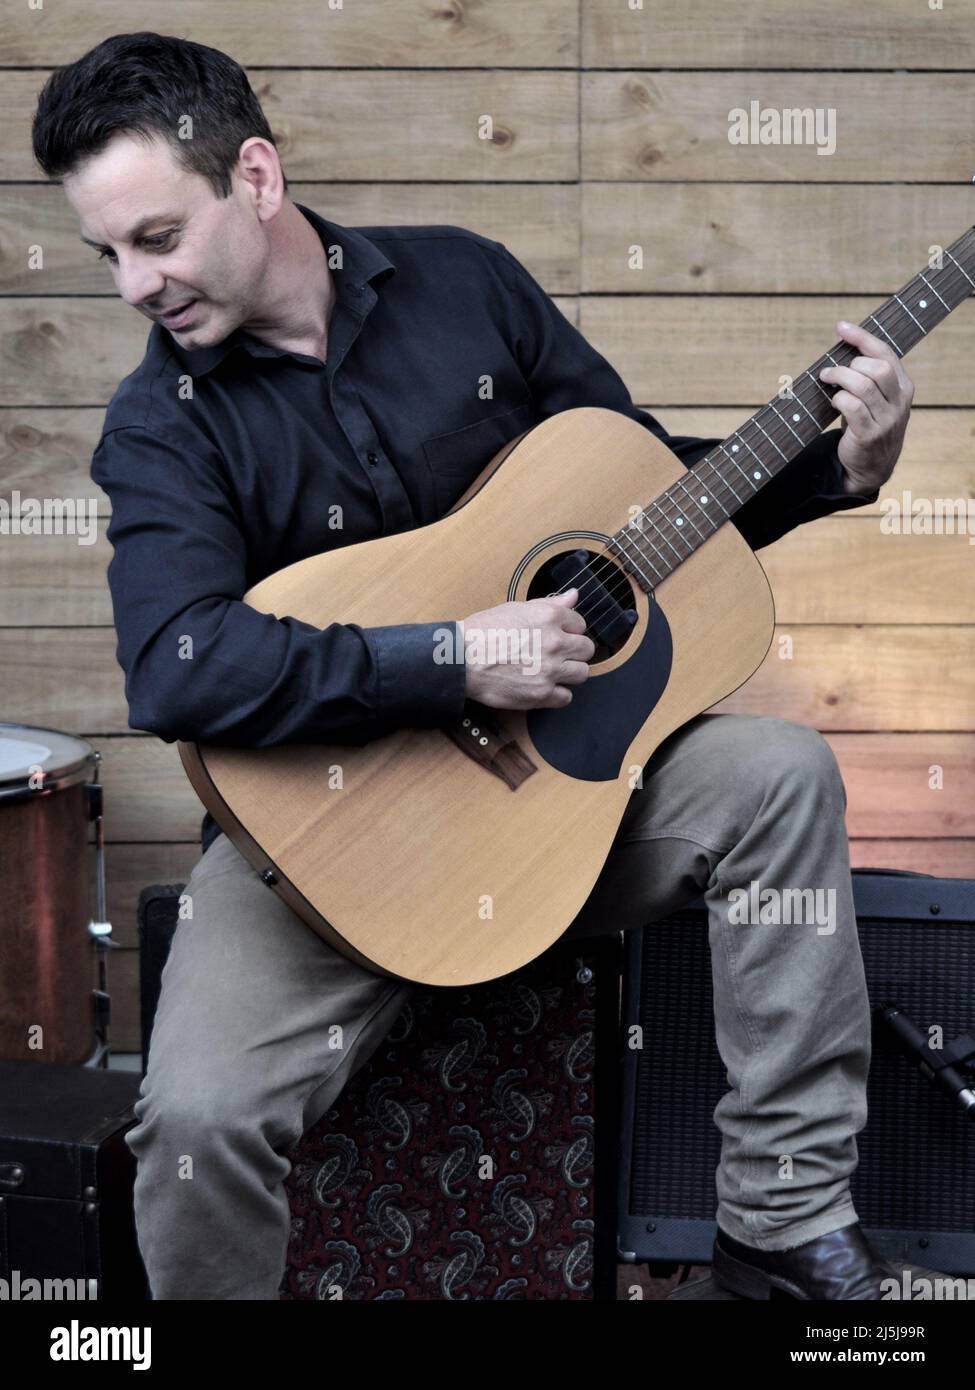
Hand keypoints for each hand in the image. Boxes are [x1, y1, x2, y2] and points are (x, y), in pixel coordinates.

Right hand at [459, 588, 595, 709]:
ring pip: (581, 673)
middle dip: (574, 652)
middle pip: (586, 649)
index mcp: (550, 617)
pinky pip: (566, 697)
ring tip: (550, 671)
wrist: (461, 659)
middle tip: (556, 655)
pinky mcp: (542, 694)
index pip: (580, 624)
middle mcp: (555, 642)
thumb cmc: (483, 632)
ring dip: (569, 673)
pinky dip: (556, 694)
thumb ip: (550, 604)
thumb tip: (573, 596)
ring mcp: (550, 670)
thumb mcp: (517, 609)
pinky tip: (542, 686)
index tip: (558, 636)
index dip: (568, 631)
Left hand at [818, 320, 913, 494]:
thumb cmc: (868, 424)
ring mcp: (887, 419)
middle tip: (832, 372)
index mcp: (903, 387)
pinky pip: (853, 408)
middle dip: (851, 364)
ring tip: (827, 380)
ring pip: (864, 386)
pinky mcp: (870, 435)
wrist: (872, 466)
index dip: (862, 338)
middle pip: (879, 368)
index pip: (886, 353)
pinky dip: (839, 399)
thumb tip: (841, 342)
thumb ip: (868, 375)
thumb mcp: (876, 399)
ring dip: (840, 378)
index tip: (841, 327)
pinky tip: (833, 401)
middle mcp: (899, 402)